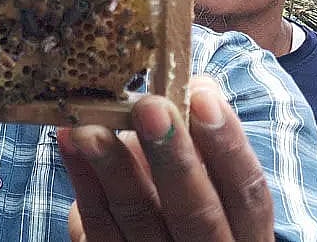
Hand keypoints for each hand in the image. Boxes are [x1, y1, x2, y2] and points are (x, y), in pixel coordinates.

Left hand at [59, 76, 273, 241]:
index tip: (202, 94)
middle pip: (198, 215)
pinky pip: (98, 228)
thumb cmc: (187, 204)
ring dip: (112, 166)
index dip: (227, 146)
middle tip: (149, 107)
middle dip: (172, 158)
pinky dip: (83, 183)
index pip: (247, 194)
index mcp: (244, 233)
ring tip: (90, 126)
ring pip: (139, 220)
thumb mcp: (205, 180)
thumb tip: (181, 88)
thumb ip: (196, 141)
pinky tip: (69, 144)